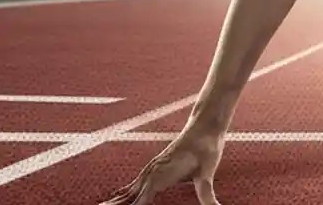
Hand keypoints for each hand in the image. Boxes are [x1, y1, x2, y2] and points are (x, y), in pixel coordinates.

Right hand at [99, 126, 225, 204]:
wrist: (204, 125)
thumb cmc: (207, 148)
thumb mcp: (208, 172)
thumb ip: (206, 193)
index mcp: (161, 175)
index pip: (140, 200)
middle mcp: (152, 172)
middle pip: (128, 196)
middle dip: (115, 204)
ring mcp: (152, 169)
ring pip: (129, 190)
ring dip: (115, 200)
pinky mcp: (156, 167)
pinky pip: (135, 184)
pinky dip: (124, 192)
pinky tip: (117, 196)